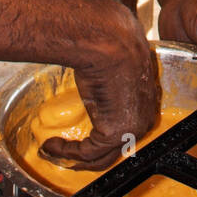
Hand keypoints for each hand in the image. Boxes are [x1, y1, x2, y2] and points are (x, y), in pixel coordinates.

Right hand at [41, 4, 160, 169]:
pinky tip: (51, 145)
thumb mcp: (111, 65)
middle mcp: (144, 118)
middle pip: (115, 149)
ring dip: (74, 157)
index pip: (126, 130)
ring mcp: (132, 129)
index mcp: (146, 101)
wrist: (110, 40)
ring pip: (101, 156)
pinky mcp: (115, 133)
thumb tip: (96, 76)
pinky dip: (66, 152)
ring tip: (52, 150)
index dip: (101, 137)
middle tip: (64, 152)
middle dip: (87, 155)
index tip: (81, 138)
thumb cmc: (111, 42)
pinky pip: (87, 153)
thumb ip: (109, 79)